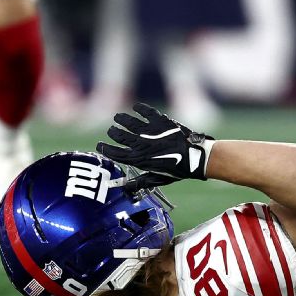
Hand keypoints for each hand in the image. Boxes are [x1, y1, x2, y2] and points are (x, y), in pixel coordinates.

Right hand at [97, 103, 214, 190]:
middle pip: (120, 136)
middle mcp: (141, 144)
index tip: (100, 145)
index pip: (115, 153)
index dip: (105, 149)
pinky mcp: (160, 121)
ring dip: (122, 119)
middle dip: (113, 132)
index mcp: (139, 159)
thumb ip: (141, 181)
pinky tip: (136, 107)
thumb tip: (127, 188)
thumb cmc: (177, 170)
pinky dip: (140, 108)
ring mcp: (150, 131)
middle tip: (112, 130)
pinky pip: (146, 112)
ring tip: (118, 117)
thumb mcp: (158, 179)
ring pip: (129, 122)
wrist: (195, 157)